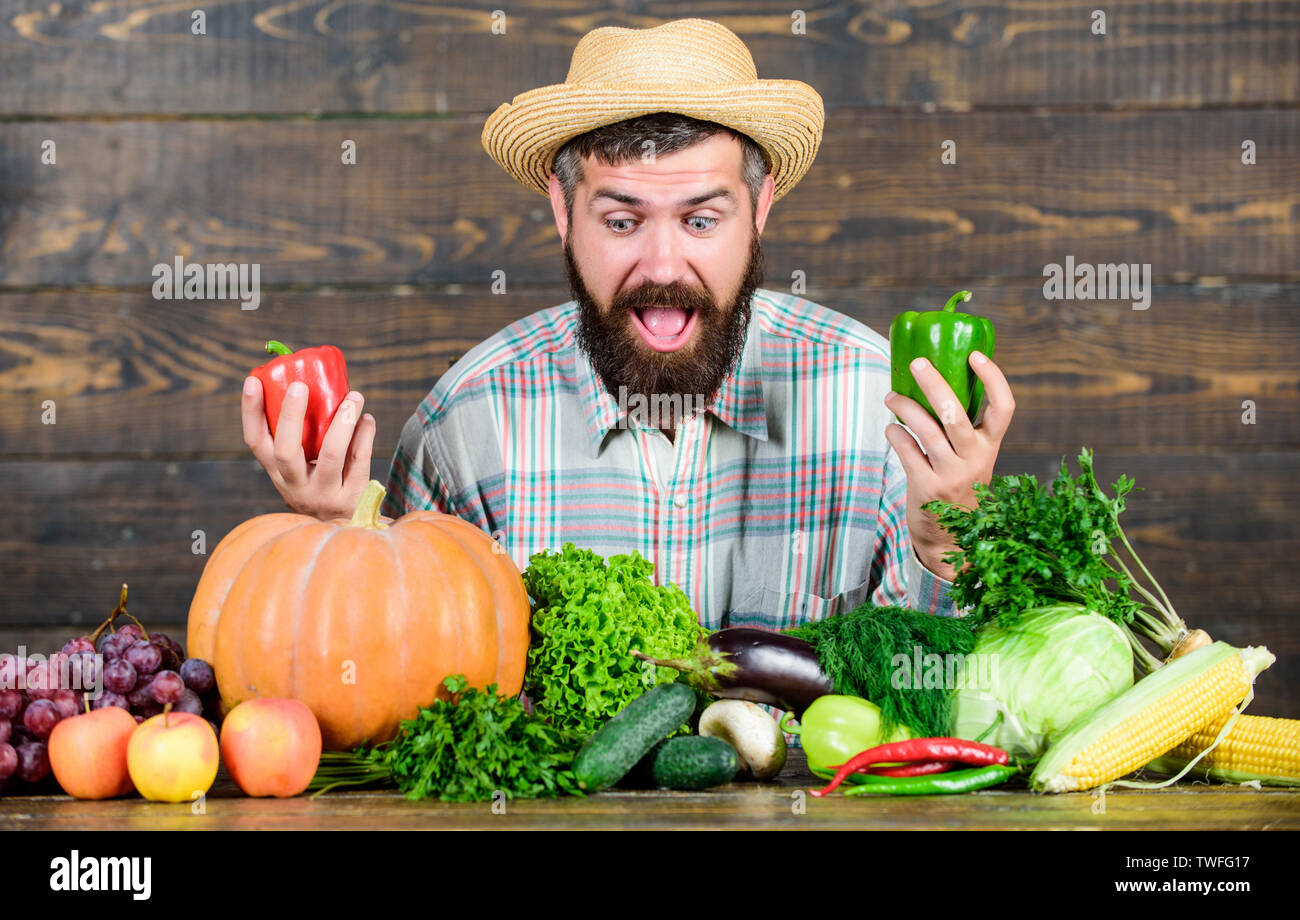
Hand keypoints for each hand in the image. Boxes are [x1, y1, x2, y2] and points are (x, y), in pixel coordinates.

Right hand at [242, 375, 376, 520]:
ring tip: (354, 396)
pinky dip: (365, 435)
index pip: (255, 442)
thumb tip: (308, 382)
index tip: (252, 381)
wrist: (343, 532)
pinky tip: (366, 418)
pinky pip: (359, 460)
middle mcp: (296, 486)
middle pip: (286, 451)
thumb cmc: (320, 485)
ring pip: (331, 455)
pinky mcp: (353, 497)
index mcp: (277, 473)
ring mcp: (325, 494)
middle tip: (300, 385)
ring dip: (343, 422)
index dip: (250, 412)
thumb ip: (299, 437)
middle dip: (290, 416)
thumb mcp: (300, 470)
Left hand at [883, 351, 1015, 580]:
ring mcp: (951, 474)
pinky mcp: (926, 487)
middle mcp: (975, 458)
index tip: (975, 355)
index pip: (1004, 407)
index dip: (993, 378)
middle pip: (955, 412)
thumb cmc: (957, 486)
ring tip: (890, 396)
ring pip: (925, 429)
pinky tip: (891, 427)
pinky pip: (906, 450)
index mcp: (991, 446)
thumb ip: (961, 428)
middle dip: (934, 383)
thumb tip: (932, 380)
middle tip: (917, 363)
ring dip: (904, 406)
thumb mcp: (971, 458)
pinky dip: (895, 433)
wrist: (950, 539)